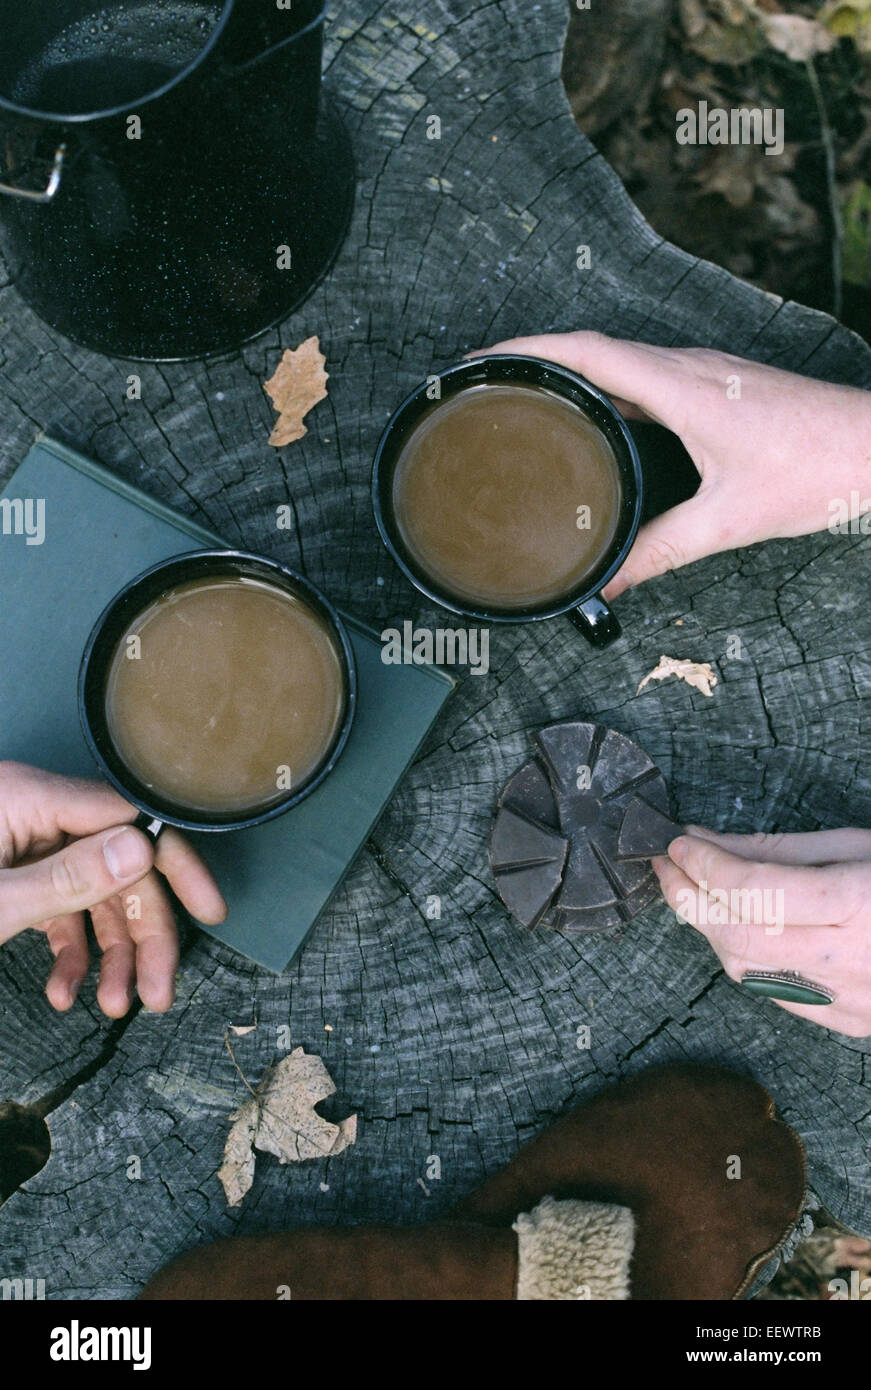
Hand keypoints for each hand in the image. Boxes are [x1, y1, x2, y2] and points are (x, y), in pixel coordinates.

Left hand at [0, 762, 226, 1016]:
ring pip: (93, 892)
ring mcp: (23, 842)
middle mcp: (34, 812)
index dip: (175, 866)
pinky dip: (69, 949)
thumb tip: (142, 848)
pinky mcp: (14, 870)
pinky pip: (60, 903)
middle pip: (117, 864)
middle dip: (142, 934)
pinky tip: (64, 990)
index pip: (128, 817)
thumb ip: (66, 877)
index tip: (210, 910)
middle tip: (159, 992)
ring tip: (115, 1005)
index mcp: (29, 798)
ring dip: (111, 953)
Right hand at [474, 332, 870, 597]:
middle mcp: (688, 368)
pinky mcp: (716, 385)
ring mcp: (703, 372)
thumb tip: (609, 581)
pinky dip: (607, 388)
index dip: (526, 349)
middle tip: (487, 382)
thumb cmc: (819, 469)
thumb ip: (660, 552)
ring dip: (571, 371)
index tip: (481, 359)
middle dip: (533, 358)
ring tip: (527, 396)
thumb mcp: (728, 521)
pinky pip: (645, 376)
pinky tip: (596, 418)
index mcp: (682, 387)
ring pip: (621, 361)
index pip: (586, 350)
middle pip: (593, 347)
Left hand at [653, 826, 870, 1036]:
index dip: (706, 867)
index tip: (677, 844)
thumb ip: (777, 850)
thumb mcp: (855, 845)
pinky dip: (741, 956)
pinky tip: (733, 925)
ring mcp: (850, 1002)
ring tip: (693, 889)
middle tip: (666, 865)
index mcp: (860, 906)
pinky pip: (772, 992)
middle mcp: (851, 962)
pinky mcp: (848, 1023)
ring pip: (746, 973)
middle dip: (689, 900)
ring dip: (708, 929)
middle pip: (740, 939)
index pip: (756, 892)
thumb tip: (707, 843)